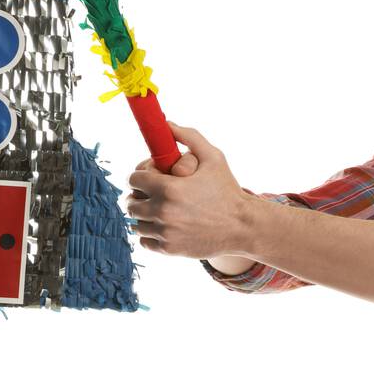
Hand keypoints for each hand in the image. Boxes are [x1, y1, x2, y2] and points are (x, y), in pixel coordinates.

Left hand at [125, 122, 250, 258]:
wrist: (242, 226)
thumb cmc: (227, 190)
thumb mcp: (213, 157)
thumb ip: (189, 137)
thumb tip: (167, 124)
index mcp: (169, 188)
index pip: (134, 178)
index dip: (142, 174)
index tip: (153, 176)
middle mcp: (163, 211)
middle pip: (131, 201)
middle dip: (140, 195)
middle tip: (154, 194)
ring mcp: (165, 232)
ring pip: (136, 222)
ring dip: (144, 215)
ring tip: (159, 209)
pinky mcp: (169, 249)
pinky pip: (144, 241)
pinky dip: (150, 233)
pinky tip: (164, 225)